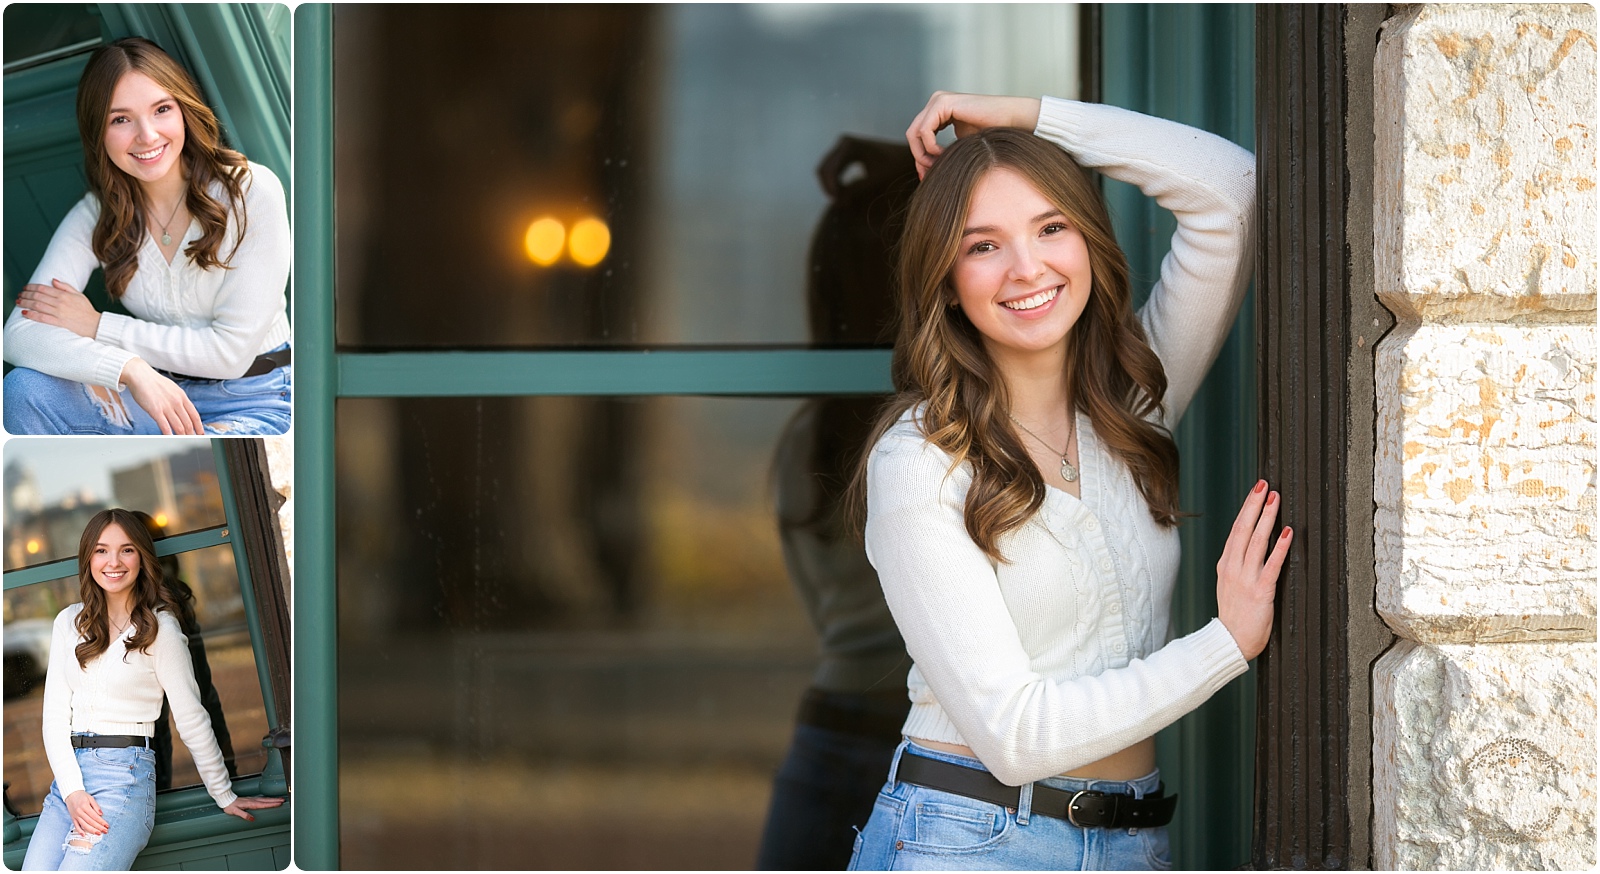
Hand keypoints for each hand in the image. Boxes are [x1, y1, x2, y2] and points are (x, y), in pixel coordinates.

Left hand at [18, 279, 101, 338]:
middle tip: (19, 295)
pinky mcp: (58, 323)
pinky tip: (25, 312)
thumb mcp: (79, 295)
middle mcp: (60, 303)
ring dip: (25, 303)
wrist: (95, 325)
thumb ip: (65, 287)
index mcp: (64, 295)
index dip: (31, 287)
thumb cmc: (87, 311)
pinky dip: (32, 314)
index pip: (43, 288)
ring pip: (37, 305)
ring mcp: (58, 313)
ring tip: (18, 302)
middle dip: (25, 294)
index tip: (25, 288)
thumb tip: (53, 280)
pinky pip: (41, 317)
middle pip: (37, 296)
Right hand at [65, 790, 108, 835]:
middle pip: (90, 822)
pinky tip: (84, 835)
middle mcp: (80, 812)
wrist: (71, 794)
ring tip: (98, 833)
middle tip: (105, 831)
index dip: (101, 822)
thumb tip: (101, 814)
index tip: (107, 825)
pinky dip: (80, 831)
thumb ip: (96, 806)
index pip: (95, 816)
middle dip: (98, 827)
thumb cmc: (82, 796)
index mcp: (85, 807)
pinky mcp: (72, 818)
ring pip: (84, 825)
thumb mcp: (90, 798)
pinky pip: (76, 826)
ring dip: (91, 831)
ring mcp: (75, 816)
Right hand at [121, 358, 203, 434]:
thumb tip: (183, 409)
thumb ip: (178, 399)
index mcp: (182, 397)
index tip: (201, 434)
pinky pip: (165, 426)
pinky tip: (170, 439)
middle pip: (188, 423)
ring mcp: (167, 407)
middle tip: (193, 441)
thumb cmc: (154, 382)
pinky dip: (169, 435)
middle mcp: (177, 402)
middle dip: (191, 434)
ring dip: (182, 436)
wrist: (140, 375)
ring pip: (178, 426)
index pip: (195, 415)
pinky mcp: (155, 410)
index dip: (199, 426)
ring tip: (184, 443)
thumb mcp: (172, 389)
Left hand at [222, 796, 284, 821]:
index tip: (278, 803)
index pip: (263, 804)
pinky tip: (270, 800)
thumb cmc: (230, 806)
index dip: (271, 804)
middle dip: (275, 800)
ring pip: (264, 799)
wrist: (226, 799)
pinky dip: (267, 799)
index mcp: (250, 804)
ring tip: (279, 799)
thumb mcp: (235, 812)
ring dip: (272, 799)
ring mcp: (252, 799)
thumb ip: (244, 815)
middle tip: (283, 800)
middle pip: (266, 800)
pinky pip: (262, 799)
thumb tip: (252, 819)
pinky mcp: (251, 799)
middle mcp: (252, 800)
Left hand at [906, 92, 1042, 177]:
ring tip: (939, 165)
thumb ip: (942, 152)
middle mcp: (936, 103)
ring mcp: (938, 100)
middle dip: (919, 158)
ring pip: (914, 134)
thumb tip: (922, 171)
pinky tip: (945, 154)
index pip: (918, 137)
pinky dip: (931, 147)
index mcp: (939, 111)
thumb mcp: (961, 146)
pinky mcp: (942, 102)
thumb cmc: (992, 135)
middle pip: (912, 136)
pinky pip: (924, 131)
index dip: (920, 159)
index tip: (927, 177)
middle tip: (928, 175)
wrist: (1012, 121)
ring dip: (924, 154)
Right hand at [1216, 480, 1292, 659]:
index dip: (1247, 508)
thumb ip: (1239, 567)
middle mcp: (1233, 568)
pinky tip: (1286, 533)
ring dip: (1266, 518)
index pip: (1236, 530)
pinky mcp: (1259, 591)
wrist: (1230, 643)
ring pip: (1255, 542)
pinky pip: (1271, 565)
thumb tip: (1251, 547)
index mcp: (1226, 565)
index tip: (1256, 491)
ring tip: (1275, 499)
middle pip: (1243, 529)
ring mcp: (1244, 579)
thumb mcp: (1230, 586)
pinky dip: (1279, 548)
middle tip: (1264, 485)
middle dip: (1254, 505)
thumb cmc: (1235, 618)